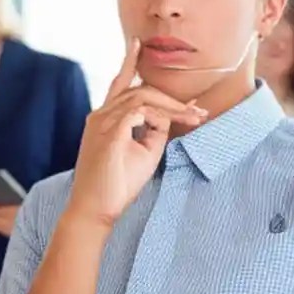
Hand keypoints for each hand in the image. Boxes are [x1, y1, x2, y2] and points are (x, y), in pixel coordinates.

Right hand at [65, 38, 206, 227]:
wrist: (94, 210)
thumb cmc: (117, 185)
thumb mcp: (144, 152)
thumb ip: (155, 130)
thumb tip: (171, 116)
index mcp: (105, 118)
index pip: (124, 84)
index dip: (155, 84)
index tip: (185, 98)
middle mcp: (101, 115)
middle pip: (138, 89)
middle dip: (171, 98)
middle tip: (199, 111)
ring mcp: (102, 123)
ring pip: (140, 97)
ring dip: (171, 106)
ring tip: (194, 116)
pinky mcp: (109, 136)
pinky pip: (136, 112)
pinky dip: (157, 115)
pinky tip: (172, 123)